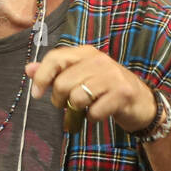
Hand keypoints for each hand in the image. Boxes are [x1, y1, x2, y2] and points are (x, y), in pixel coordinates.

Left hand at [25, 45, 156, 132]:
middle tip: (67, 104)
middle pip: (62, 83)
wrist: (142, 102)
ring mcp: (112, 76)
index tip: (36, 94)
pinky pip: (93, 111)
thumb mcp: (80, 76)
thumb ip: (55, 72)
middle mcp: (99, 60)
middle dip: (59, 99)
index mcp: (86, 53)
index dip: (41, 77)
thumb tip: (28, 69)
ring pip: (77, 97)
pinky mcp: (122, 93)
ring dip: (76, 109)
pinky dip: (92, 117)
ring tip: (86, 107)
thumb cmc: (105, 89)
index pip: (55, 58)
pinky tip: (99, 113)